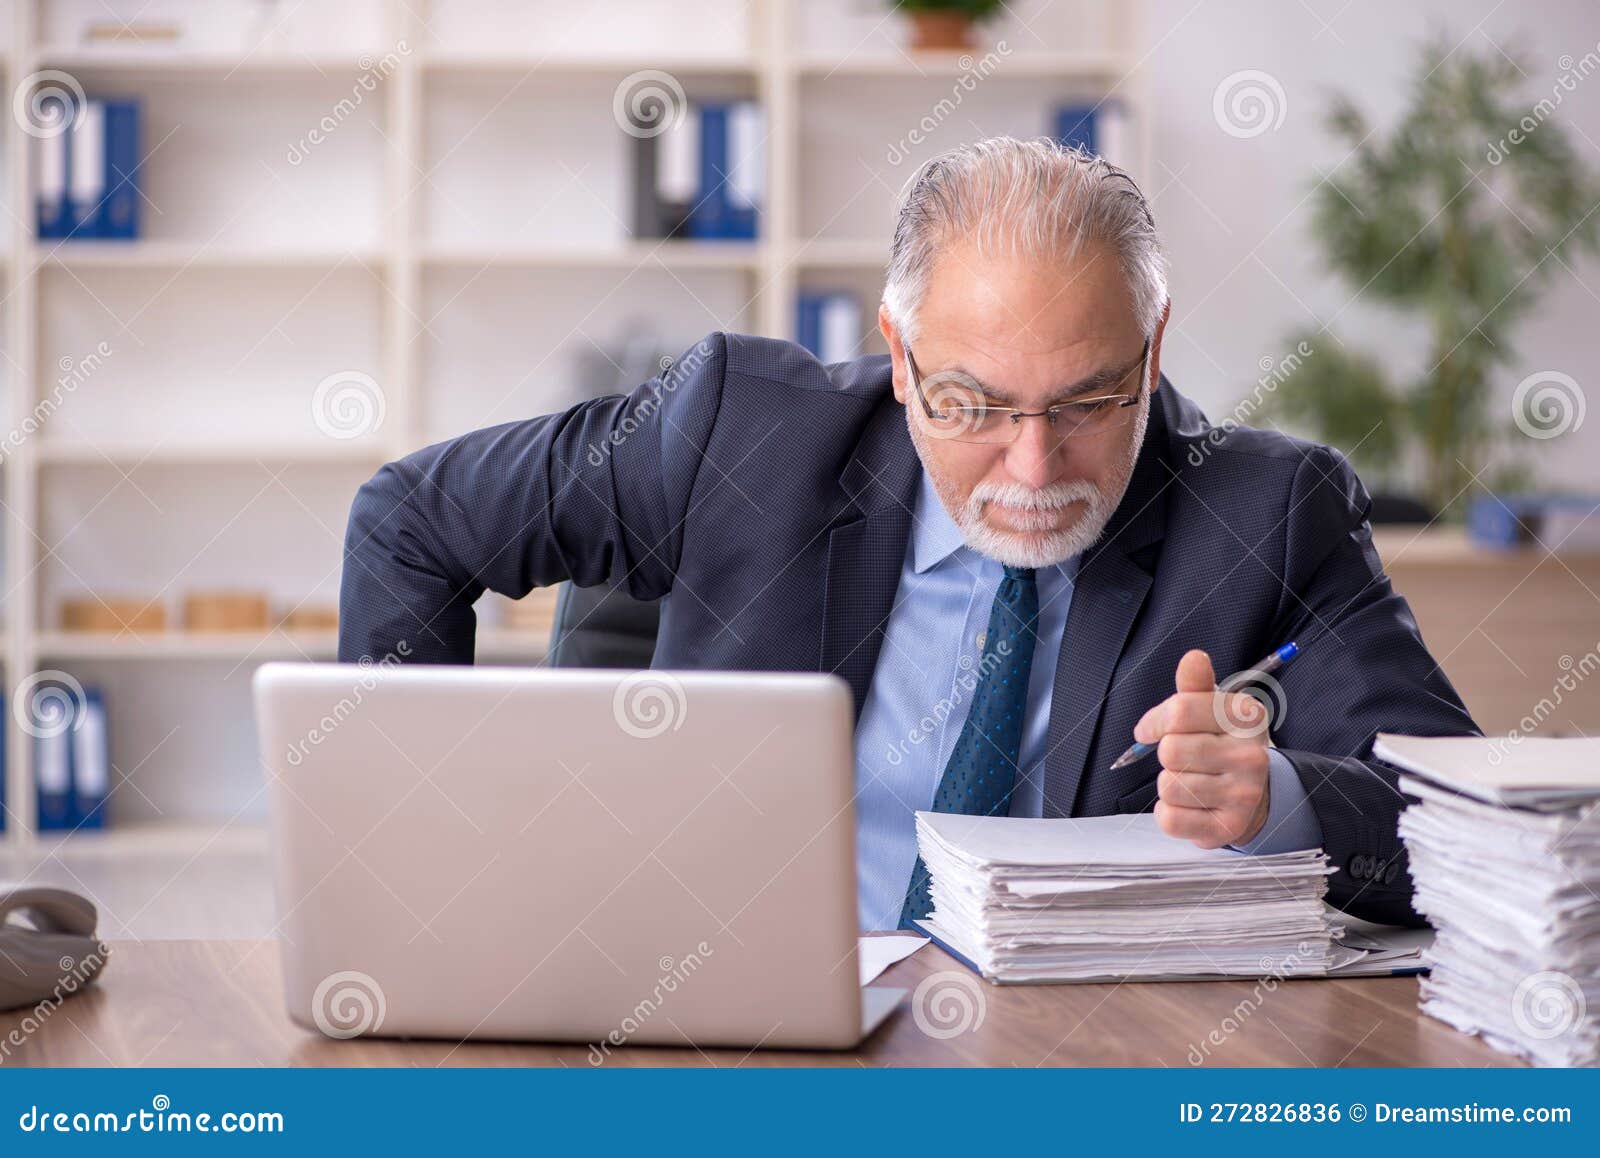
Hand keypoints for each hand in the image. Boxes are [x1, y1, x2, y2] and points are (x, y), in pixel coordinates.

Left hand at [1135, 649, 1270, 849]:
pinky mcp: (1229, 828)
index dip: (1154, 721)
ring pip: (1168, 786)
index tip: (1150, 730)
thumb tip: (1193, 657)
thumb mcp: (1211, 709)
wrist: (1253, 794)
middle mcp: (1251, 755)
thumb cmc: (1221, 744)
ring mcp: (1244, 794)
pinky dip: (1170, 812)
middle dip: (1166, 755)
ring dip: (1169, 784)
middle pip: (1171, 751)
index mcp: (1246, 717)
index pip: (1179, 712)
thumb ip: (1195, 686)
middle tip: (1183, 758)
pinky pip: (1171, 818)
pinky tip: (1190, 805)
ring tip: (1192, 780)